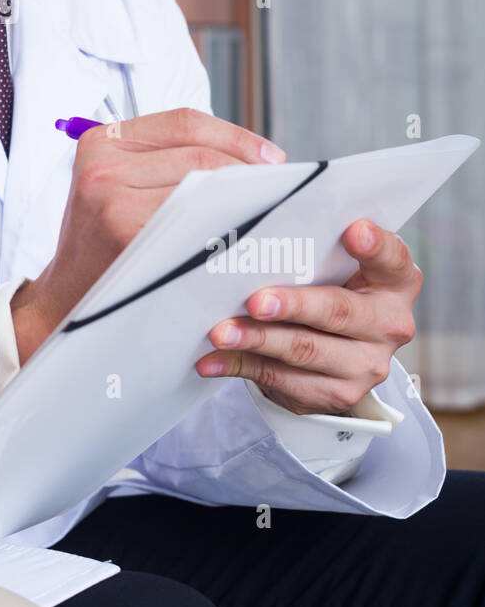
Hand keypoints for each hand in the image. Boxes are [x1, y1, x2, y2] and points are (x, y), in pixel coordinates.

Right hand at [12, 107, 286, 361]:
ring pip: (204, 190)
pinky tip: (243, 242)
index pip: (185, 122)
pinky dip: (229, 232)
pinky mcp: (127, 237)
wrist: (65, 299)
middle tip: (276, 193)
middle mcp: (103, 167)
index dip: (236, 136)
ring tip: (265, 216)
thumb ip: (161, 161)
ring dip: (244, 203)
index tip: (272, 157)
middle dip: (248, 172)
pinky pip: (198, 227)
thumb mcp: (113, 185)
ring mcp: (113, 203)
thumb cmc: (102, 243)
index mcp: (101, 141)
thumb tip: (250, 158)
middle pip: (201, 156)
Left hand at [196, 220, 420, 414]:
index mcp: (396, 280)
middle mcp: (390, 323)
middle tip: (255, 300)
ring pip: (305, 350)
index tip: (352, 229)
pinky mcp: (338, 394)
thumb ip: (315, 244)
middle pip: (339, 311)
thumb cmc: (328, 286)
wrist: (338, 355)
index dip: (374, 245)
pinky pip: (281, 378)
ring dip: (256, 340)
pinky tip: (210, 360)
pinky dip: (240, 366)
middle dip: (293, 305)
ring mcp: (367, 364)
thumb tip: (256, 211)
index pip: (393, 258)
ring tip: (219, 331)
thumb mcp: (335, 264)